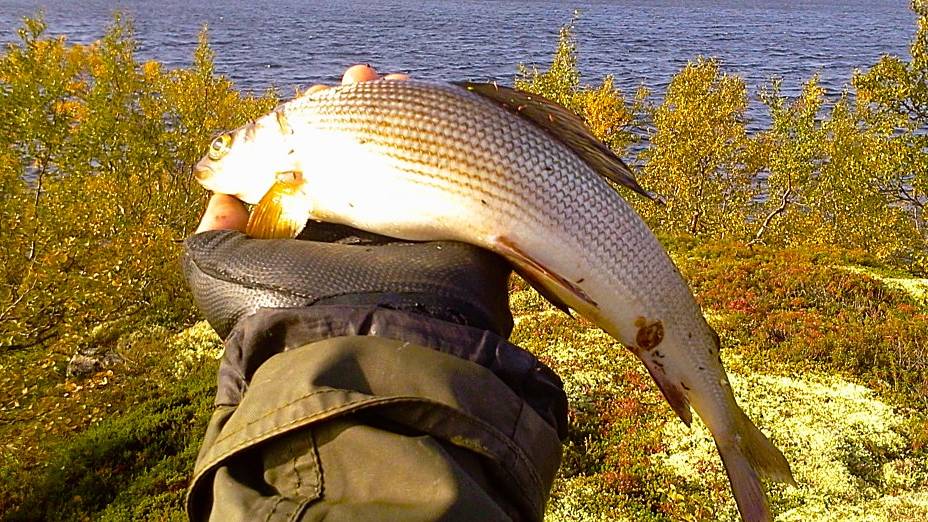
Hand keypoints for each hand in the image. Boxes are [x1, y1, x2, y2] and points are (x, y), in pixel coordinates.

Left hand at [183, 65, 513, 338]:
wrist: (370, 341)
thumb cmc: (289, 303)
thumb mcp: (219, 272)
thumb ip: (213, 235)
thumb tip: (219, 197)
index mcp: (307, 230)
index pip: (309, 163)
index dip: (312, 123)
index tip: (317, 94)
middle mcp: (354, 226)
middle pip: (357, 151)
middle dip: (357, 109)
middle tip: (361, 79)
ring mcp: (403, 225)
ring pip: (401, 154)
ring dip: (397, 112)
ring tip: (392, 80)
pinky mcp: (447, 226)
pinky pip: (446, 169)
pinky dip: (439, 133)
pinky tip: (427, 100)